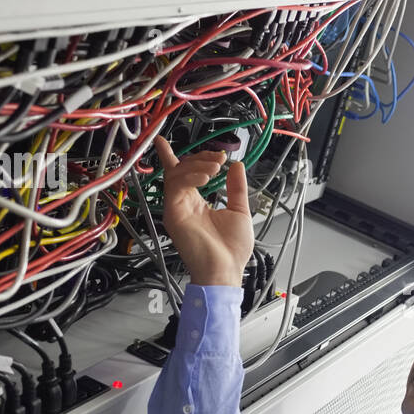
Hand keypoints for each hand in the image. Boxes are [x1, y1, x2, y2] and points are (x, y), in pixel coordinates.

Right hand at [153, 134, 253, 287]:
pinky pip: (176, 187)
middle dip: (200, 159)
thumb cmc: (231, 251)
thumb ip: (236, 188)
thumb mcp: (239, 211)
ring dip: (198, 166)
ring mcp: (177, 209)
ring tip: (216, 167)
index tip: (178, 142)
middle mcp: (184, 204)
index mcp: (197, 203)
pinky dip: (190, 177)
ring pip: (177, 175)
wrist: (225, 271)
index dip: (176, 157)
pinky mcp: (174, 214)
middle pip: (181, 170)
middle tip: (218, 158)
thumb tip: (236, 167)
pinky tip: (206, 177)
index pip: (183, 174)